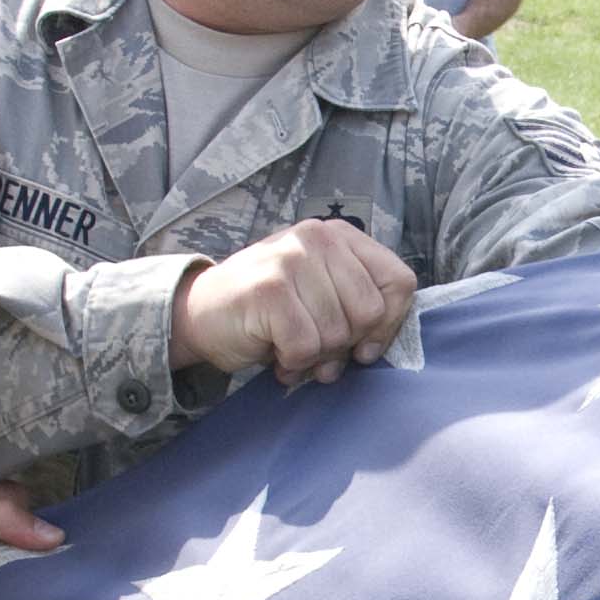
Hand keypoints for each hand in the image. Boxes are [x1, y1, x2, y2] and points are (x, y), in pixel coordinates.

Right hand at [172, 220, 420, 384]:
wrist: (199, 313)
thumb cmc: (268, 309)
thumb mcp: (321, 293)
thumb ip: (357, 303)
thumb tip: (379, 344)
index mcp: (339, 236)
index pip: (399, 281)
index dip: (389, 324)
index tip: (365, 346)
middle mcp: (317, 239)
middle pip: (370, 312)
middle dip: (347, 345)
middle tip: (317, 350)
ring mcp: (291, 260)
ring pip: (338, 333)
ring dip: (315, 358)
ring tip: (292, 350)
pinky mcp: (270, 290)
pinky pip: (306, 346)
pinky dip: (292, 363)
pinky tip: (276, 354)